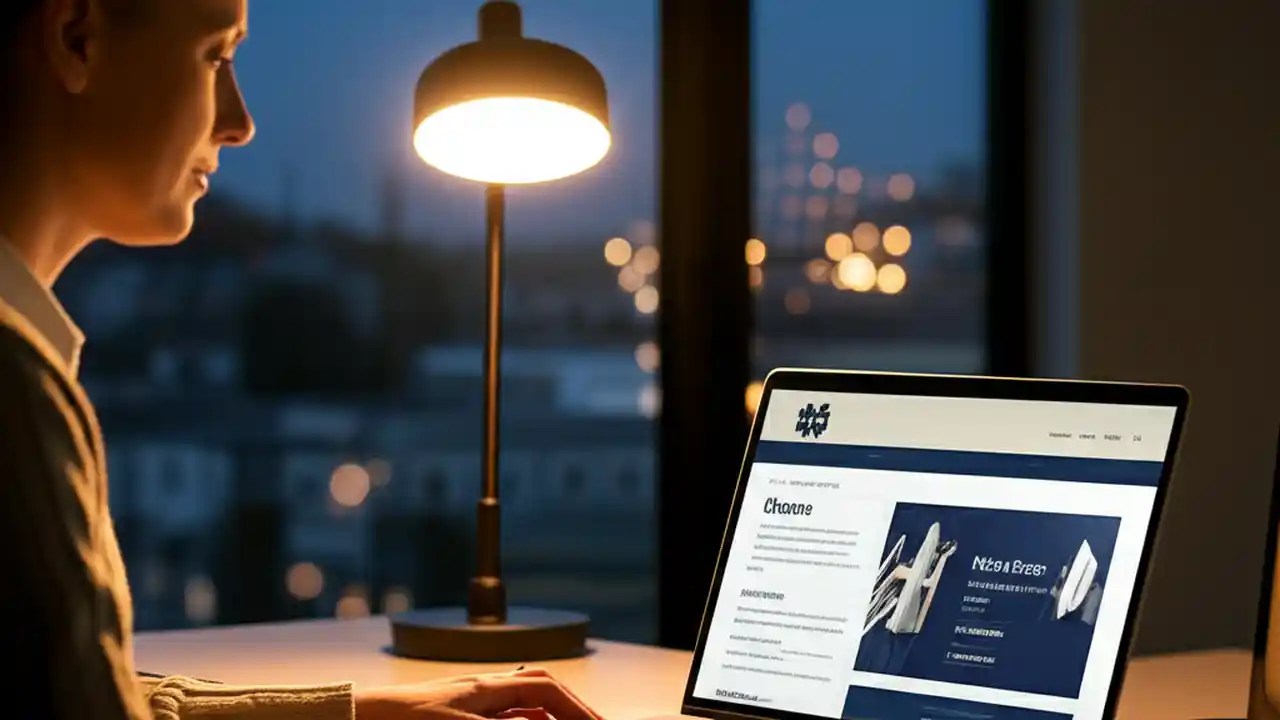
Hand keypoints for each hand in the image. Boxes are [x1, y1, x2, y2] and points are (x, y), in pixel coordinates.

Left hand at [355, 668, 603, 719]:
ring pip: (520, 705)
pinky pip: (501, 715)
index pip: (547, 691)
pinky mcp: (454, 716)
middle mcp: (482, 690)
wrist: (356, 717)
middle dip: (569, 708)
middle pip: (540, 690)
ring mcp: (469, 703)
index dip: (578, 710)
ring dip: (546, 716)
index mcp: (488, 687)